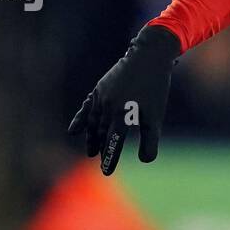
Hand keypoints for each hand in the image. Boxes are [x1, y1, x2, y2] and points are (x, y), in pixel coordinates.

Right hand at [68, 25, 179, 174]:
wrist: (148, 57)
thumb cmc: (155, 89)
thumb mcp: (156, 117)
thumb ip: (150, 141)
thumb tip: (145, 161)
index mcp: (122, 117)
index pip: (112, 143)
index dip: (109, 158)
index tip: (106, 172)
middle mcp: (107, 108)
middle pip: (100, 134)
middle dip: (100, 148)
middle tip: (99, 159)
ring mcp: (101, 98)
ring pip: (93, 122)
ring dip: (91, 137)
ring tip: (91, 150)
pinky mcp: (99, 89)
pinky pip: (87, 108)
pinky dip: (81, 119)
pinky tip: (73, 130)